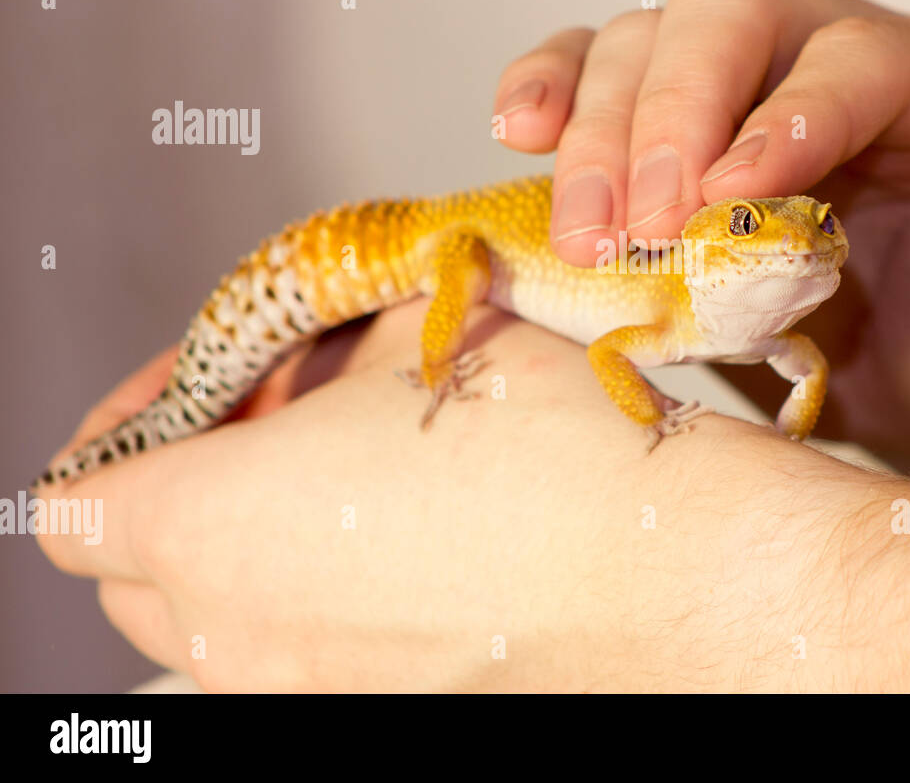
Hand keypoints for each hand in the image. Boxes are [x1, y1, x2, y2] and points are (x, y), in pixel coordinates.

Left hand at [33, 299, 868, 690]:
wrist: (682, 579)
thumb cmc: (561, 459)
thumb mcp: (425, 341)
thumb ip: (327, 349)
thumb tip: (309, 357)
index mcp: (211, 525)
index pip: (79, 499)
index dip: (129, 428)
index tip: (199, 393)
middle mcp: (236, 637)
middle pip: (137, 566)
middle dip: (192, 482)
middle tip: (285, 420)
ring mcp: (307, 695)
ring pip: (225, 617)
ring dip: (262, 542)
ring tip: (367, 478)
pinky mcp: (377, 716)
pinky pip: (306, 656)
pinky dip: (326, 598)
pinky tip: (421, 543)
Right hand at [492, 0, 909, 464]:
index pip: (858, 55)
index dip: (789, 114)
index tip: (730, 198)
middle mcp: (843, 57)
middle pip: (733, 10)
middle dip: (671, 110)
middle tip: (639, 223)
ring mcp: (753, 90)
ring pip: (646, 37)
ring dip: (597, 127)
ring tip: (587, 234)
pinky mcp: (684, 139)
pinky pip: (598, 75)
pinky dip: (550, 92)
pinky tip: (517, 132)